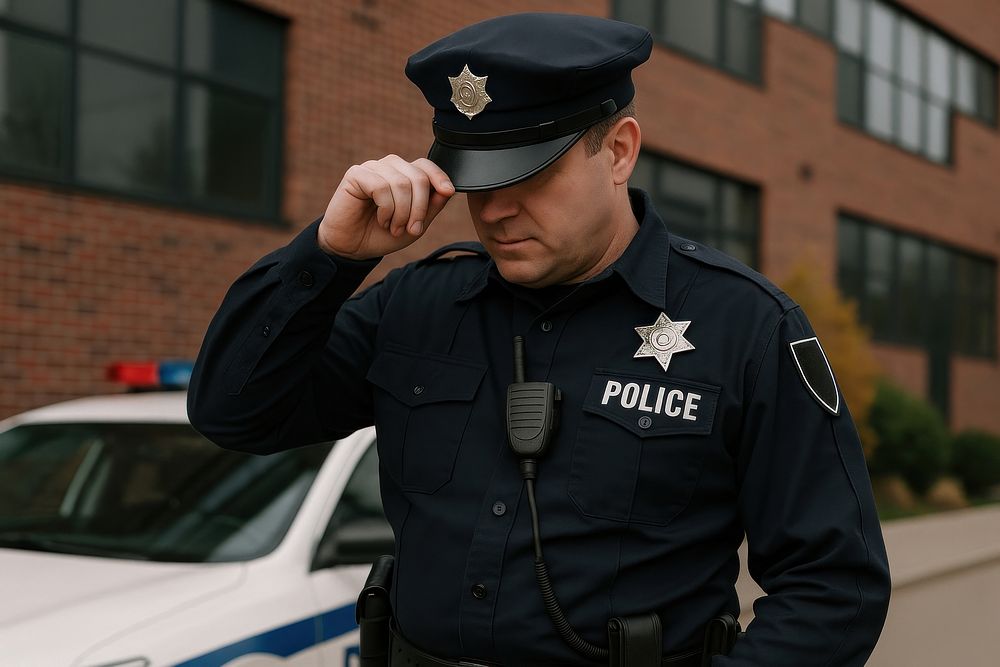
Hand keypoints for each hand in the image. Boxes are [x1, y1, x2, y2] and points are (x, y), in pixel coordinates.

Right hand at [318, 155, 454, 259]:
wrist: (353, 247)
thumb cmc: (381, 235)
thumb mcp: (415, 225)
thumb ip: (431, 207)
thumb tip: (447, 189)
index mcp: (404, 175)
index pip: (425, 166)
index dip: (439, 176)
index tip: (448, 191)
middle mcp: (389, 168)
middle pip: (417, 176)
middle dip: (419, 207)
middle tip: (411, 229)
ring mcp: (372, 168)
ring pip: (401, 183)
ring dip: (402, 212)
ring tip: (394, 227)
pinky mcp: (356, 174)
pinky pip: (381, 187)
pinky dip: (386, 209)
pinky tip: (382, 219)